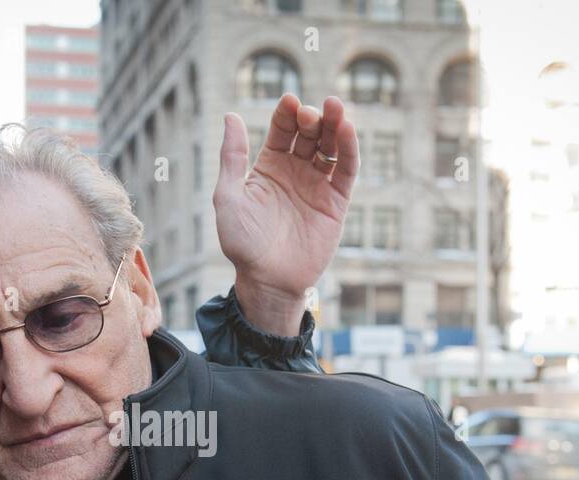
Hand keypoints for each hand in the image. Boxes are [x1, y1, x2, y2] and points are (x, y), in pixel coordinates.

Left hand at [214, 94, 358, 336]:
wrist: (268, 280)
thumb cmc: (242, 243)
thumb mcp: (228, 197)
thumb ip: (232, 157)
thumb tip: (231, 115)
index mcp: (269, 167)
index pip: (283, 129)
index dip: (287, 112)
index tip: (289, 101)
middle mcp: (295, 171)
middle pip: (310, 133)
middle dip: (312, 117)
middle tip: (310, 114)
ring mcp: (317, 185)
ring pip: (330, 146)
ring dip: (334, 124)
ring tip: (335, 108)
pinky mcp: (336, 202)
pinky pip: (346, 170)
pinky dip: (349, 149)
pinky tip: (346, 130)